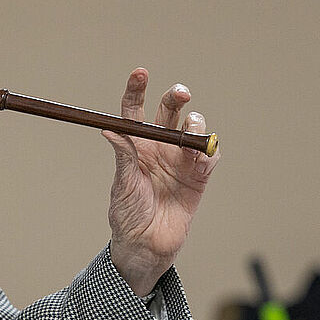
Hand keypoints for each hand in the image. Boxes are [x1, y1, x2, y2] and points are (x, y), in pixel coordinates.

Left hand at [103, 68, 220, 295]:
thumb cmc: (128, 216)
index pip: (135, 110)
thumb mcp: (123, 185)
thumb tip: (110, 129)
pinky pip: (209, 155)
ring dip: (195, 123)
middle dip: (176, 97)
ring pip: (192, 127)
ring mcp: (179, 160)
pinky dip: (208, 152)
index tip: (140, 73)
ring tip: (191, 131)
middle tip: (180, 93)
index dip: (137, 89)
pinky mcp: (198, 176)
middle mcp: (158, 147)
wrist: (147, 246)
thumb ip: (124, 157)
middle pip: (169, 111)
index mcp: (135, 145)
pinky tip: (201, 159)